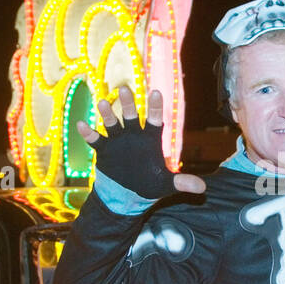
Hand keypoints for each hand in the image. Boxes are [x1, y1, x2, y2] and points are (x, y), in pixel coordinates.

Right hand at [75, 87, 205, 197]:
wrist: (127, 194)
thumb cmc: (148, 185)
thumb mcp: (166, 184)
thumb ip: (182, 183)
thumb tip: (203, 189)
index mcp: (150, 140)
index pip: (155, 120)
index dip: (155, 107)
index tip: (156, 92)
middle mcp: (134, 136)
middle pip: (131, 116)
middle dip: (127, 103)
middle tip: (124, 89)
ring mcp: (118, 141)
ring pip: (112, 123)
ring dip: (107, 114)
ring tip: (102, 102)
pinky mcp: (105, 150)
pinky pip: (95, 140)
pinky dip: (88, 133)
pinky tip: (81, 125)